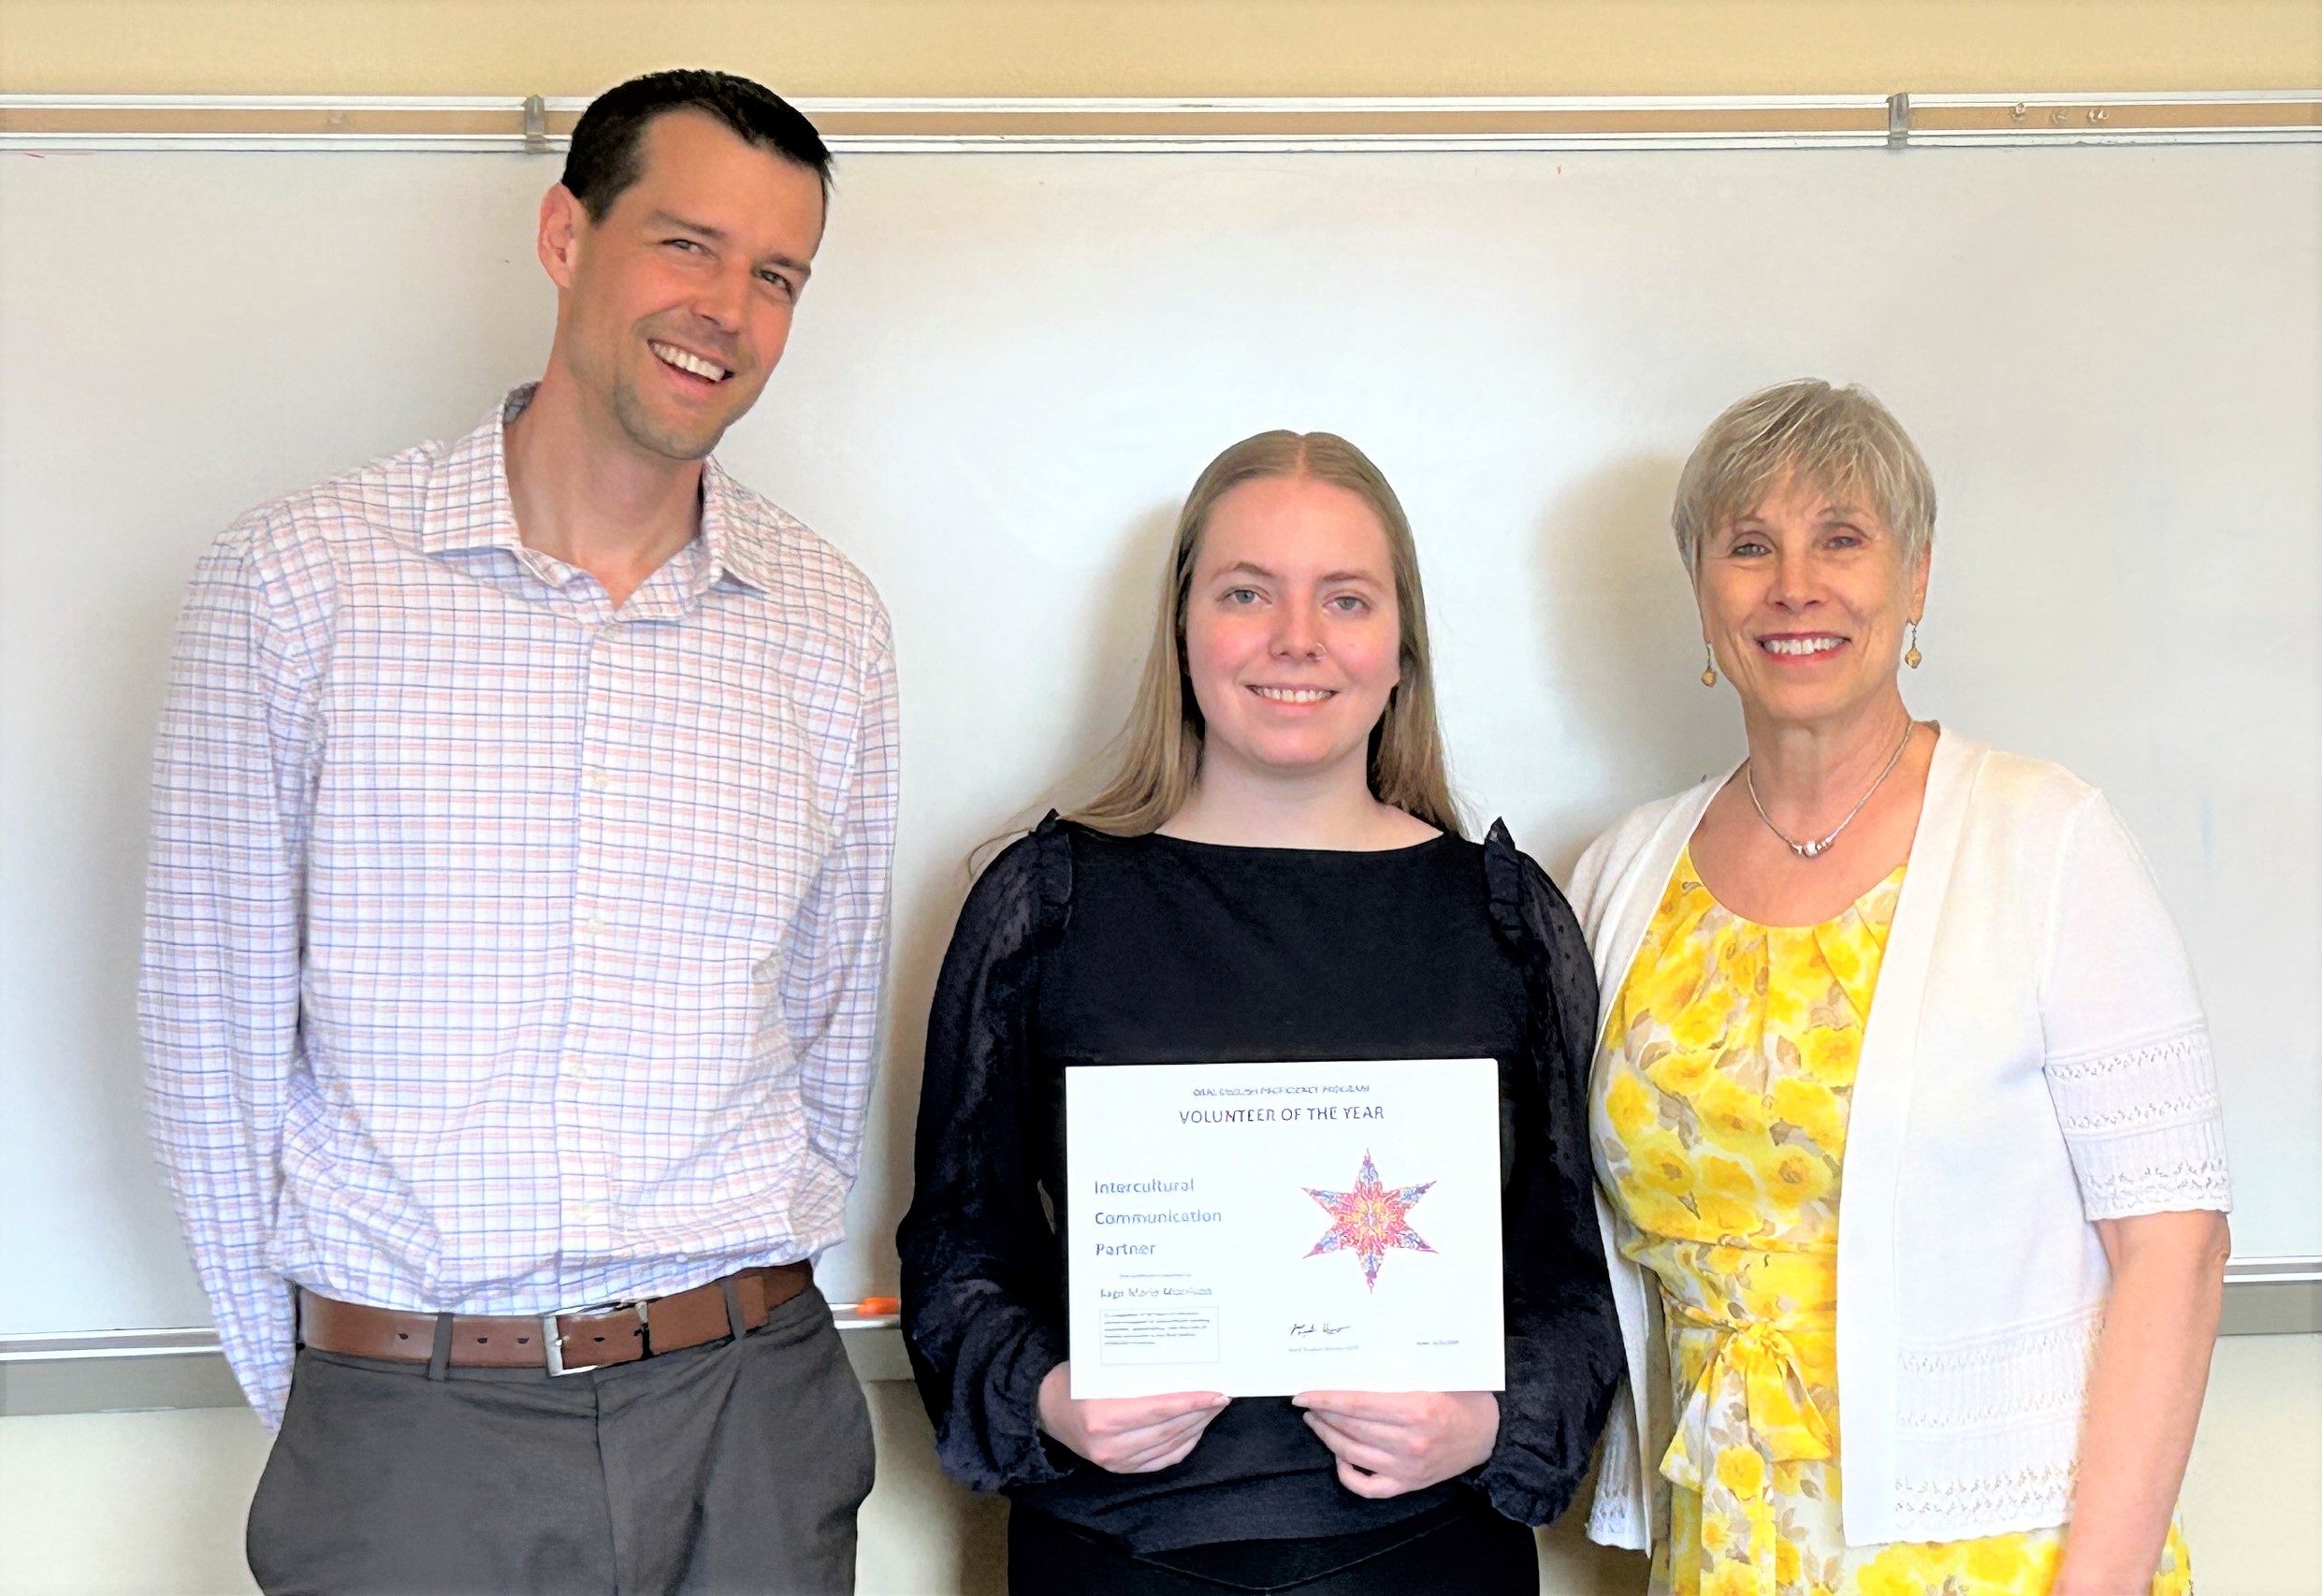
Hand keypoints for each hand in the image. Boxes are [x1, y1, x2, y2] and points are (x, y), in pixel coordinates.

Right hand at [1037, 1363, 1228, 1472]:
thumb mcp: (1099, 1369)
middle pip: (1169, 1428)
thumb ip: (1136, 1373)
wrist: (1046, 1410)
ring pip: (1170, 1444)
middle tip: (1222, 1395)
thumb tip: (1184, 1367)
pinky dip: (1184, 1443)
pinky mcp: (1120, 1470)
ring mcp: (1115, 1462)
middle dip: (1200, 1412)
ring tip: (1213, 1407)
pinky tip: (1196, 1427)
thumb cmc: (1074, 1381)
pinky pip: (1163, 1459)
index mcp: (1101, 1415)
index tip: (1216, 1391)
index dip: (1191, 1401)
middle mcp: (1108, 1445)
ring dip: (1196, 1426)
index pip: (1158, 1408)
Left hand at [1294, 1390, 1499, 1498]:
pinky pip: (1368, 1487)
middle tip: (1308, 1403)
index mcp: (1416, 1408)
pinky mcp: (1409, 1484)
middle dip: (1322, 1414)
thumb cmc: (1463, 1398)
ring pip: (1352, 1453)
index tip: (1304, 1394)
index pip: (1357, 1404)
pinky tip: (1339, 1457)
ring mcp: (1407, 1467)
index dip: (1325, 1398)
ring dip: (1328, 1437)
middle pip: (1350, 1427)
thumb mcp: (1438, 1374)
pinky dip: (1347, 1474)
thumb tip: (1356, 1360)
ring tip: (1317, 1422)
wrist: (1490, 1434)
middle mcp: (1409, 1441)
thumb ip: (1401, 1370)